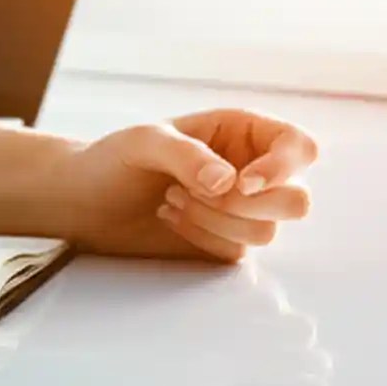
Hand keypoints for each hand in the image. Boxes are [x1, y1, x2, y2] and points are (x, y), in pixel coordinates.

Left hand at [54, 109, 318, 261]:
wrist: (86, 201)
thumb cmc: (113, 158)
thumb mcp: (144, 142)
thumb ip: (187, 155)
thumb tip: (229, 182)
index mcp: (243, 132)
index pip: (300, 147)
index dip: (284, 168)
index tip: (242, 183)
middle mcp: (252, 169)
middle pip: (296, 200)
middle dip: (246, 205)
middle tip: (194, 192)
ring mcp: (242, 210)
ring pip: (267, 232)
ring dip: (216, 222)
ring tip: (172, 200)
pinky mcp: (226, 243)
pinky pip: (238, 253)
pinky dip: (203, 239)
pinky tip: (171, 219)